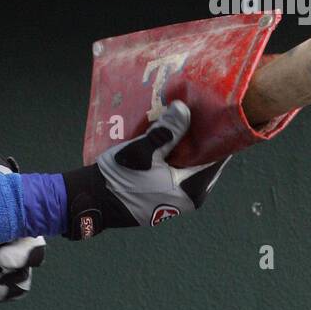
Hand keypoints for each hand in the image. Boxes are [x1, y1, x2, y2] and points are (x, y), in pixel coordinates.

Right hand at [63, 101, 229, 238]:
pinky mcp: (166, 198)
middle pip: (204, 160)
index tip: (213, 111)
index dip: (216, 134)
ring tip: (181, 119)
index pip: (216, 157)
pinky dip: (176, 156)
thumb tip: (184, 108)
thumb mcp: (141, 152)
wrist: (94, 201)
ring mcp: (178, 200)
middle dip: (200, 137)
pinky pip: (179, 172)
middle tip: (196, 109)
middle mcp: (191, 198)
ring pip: (190, 166)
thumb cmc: (119, 178)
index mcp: (192, 189)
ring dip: (186, 145)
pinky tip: (167, 138)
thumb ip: (165, 132)